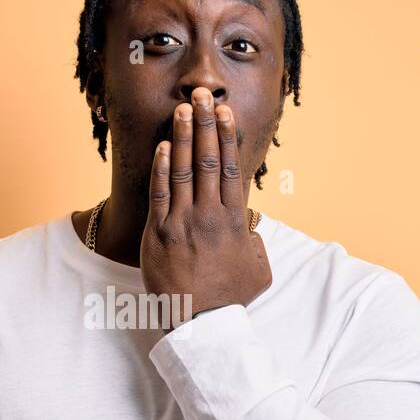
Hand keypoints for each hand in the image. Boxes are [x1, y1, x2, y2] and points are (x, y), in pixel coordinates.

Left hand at [140, 86, 271, 320]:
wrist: (202, 324)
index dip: (227, 137)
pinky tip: (160, 146)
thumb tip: (250, 228)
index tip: (224, 112)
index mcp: (235, 221)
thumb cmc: (230, 299)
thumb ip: (256, 243)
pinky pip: (160, 194)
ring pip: (182, 171)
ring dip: (181, 137)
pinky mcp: (160, 234)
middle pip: (207, 160)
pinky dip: (160, 168)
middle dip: (205, 124)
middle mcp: (210, 215)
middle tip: (202, 95)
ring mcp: (183, 223)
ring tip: (182, 109)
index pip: (232, 168)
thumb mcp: (259, 270)